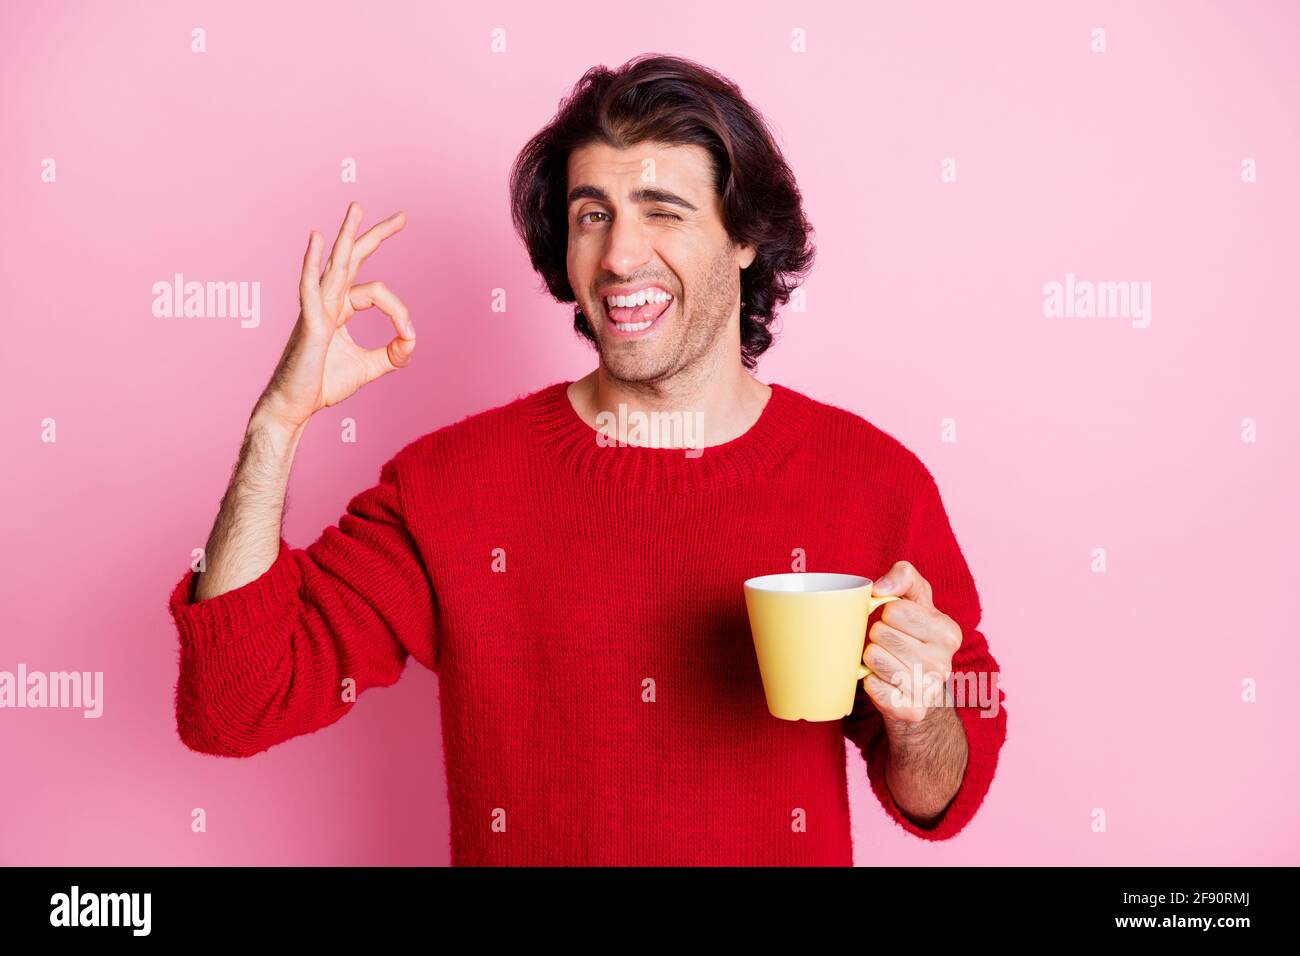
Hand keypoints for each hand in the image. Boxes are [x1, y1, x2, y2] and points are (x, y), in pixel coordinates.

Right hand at [259, 201, 415, 428]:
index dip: (400, 311)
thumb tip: (411, 341)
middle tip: (402, 217)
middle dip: (377, 236)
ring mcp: (316, 309)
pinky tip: (317, 239)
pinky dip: (312, 262)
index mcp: (340, 309)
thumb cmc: (322, 384)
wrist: (294, 407)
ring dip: (346, 235)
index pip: (377, 292)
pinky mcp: (310, 323)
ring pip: (335, 265)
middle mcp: (328, 302)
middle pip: (353, 259)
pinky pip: (311, 287)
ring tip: (357, 208)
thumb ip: (393, 354)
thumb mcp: (369, 368)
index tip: (409, 336)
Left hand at [861, 560, 962, 725]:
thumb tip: (880, 588)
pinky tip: (882, 680)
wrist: (916, 685)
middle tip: (887, 643)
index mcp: (948, 632)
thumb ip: (904, 576)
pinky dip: (870, 681)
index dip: (886, 612)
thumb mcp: (914, 597)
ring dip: (870, 657)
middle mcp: (944, 662)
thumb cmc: (912, 633)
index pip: (895, 609)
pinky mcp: (911, 710)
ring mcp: (928, 689)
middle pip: (880, 633)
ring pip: (873, 658)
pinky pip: (872, 686)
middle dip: (875, 634)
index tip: (895, 621)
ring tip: (884, 660)